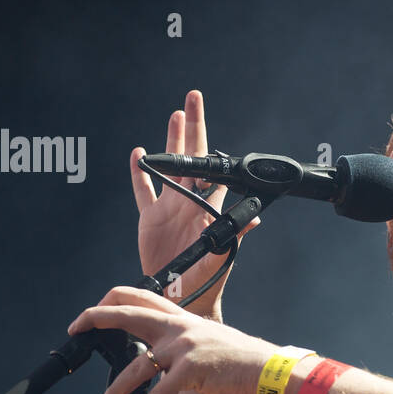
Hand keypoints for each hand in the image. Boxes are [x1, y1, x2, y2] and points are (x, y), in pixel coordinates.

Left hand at [68, 286, 273, 393]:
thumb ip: (181, 340)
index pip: (140, 296)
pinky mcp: (191, 371)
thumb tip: (156, 353)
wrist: (268, 370)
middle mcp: (179, 327)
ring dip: (115, 391)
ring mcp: (184, 348)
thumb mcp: (208, 338)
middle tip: (75, 330)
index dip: (111, 302)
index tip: (92, 315)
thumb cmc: (240, 359)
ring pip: (135, 368)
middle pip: (128, 315)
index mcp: (182, 318)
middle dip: (95, 319)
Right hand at [132, 90, 259, 317]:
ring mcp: (170, 207)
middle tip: (193, 99)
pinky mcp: (150, 217)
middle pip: (192, 157)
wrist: (182, 294)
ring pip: (169, 167)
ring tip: (174, 116)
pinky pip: (143, 190)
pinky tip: (138, 153)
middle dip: (193, 128)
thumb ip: (234, 236)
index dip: (213, 151)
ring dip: (170, 142)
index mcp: (208, 208)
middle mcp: (190, 201)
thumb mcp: (222, 256)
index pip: (213, 172)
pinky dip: (139, 173)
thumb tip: (254, 220)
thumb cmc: (208, 278)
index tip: (213, 128)